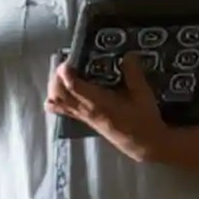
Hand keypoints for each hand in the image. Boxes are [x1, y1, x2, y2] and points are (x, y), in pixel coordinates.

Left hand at [45, 54, 167, 162]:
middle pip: (58, 94)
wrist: (143, 144)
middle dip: (57, 77)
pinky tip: (66, 87)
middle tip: (66, 62)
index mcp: (99, 103)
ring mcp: (82, 116)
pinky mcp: (83, 120)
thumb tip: (127, 54)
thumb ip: (134, 74)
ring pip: (56, 103)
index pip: (74, 87)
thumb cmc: (143, 119)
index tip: (66, 59)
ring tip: (64, 73)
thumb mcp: (143, 94)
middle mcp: (86, 110)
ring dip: (54, 87)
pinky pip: (61, 110)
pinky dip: (57, 98)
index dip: (65, 72)